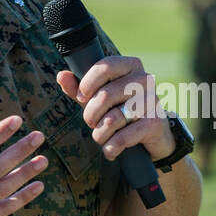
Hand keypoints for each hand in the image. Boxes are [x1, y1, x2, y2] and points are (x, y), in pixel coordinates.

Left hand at [56, 56, 175, 162]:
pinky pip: (122, 137)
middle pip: (105, 95)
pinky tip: (110, 150)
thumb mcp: (100, 98)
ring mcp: (152, 101)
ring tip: (101, 138)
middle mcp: (144, 79)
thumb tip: (61, 76)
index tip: (82, 97)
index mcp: (131, 66)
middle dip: (90, 115)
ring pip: (112, 119)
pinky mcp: (154, 123)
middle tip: (91, 123)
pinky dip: (111, 148)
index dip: (87, 84)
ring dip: (99, 135)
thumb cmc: (122, 110)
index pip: (105, 66)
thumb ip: (80, 88)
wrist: (154, 134)